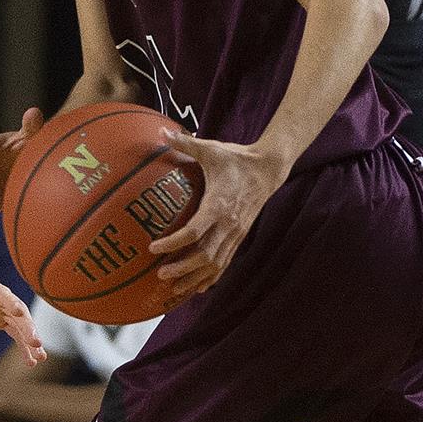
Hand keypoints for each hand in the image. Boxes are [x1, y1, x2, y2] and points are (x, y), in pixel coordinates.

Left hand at [0, 266, 43, 364]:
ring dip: (30, 339)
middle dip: (27, 325)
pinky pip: (15, 332)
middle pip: (16, 309)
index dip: (9, 301)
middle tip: (36, 343)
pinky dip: (24, 346)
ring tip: (40, 358)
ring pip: (20, 323)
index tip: (21, 312)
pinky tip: (31, 362)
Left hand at [147, 131, 286, 299]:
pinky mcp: (240, 236)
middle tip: (160, 275)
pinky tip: (197, 288)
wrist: (269, 169)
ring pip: (215, 264)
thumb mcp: (211, 149)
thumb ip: (184, 142)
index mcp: (218, 204)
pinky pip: (225, 262)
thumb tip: (160, 131)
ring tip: (173, 290)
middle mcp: (229, 223)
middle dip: (182, 268)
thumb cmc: (236, 158)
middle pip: (205, 255)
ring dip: (194, 278)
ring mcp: (236, 232)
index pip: (194, 231)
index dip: (173, 243)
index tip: (153, 248)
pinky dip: (211, 277)